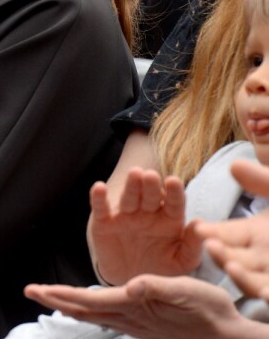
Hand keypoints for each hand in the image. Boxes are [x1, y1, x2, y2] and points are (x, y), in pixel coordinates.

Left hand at [25, 275, 265, 338]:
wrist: (228, 335)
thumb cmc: (209, 311)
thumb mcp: (185, 290)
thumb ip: (156, 288)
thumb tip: (130, 286)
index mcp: (134, 306)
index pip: (88, 300)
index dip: (61, 294)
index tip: (37, 289)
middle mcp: (130, 318)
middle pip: (83, 309)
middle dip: (54, 299)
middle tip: (30, 291)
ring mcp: (136, 324)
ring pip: (93, 314)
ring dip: (68, 304)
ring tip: (49, 296)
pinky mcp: (144, 325)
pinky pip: (108, 317)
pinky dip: (90, 309)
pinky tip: (88, 307)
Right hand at [88, 167, 202, 283]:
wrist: (133, 283)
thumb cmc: (162, 269)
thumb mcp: (182, 262)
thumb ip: (193, 245)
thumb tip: (200, 224)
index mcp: (169, 219)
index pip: (174, 203)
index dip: (174, 192)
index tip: (174, 182)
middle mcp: (147, 213)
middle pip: (150, 196)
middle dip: (151, 185)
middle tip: (151, 175)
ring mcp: (125, 216)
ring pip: (129, 198)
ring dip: (131, 186)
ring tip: (134, 173)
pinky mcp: (103, 223)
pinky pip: (101, 208)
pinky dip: (98, 198)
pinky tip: (100, 187)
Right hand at [196, 160, 268, 298]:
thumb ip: (264, 181)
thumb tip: (234, 165)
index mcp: (254, 233)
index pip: (221, 233)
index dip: (207, 231)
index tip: (196, 226)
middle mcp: (261, 256)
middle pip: (231, 258)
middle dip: (219, 253)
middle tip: (209, 244)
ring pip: (250, 281)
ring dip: (239, 276)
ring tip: (231, 265)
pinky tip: (268, 293)